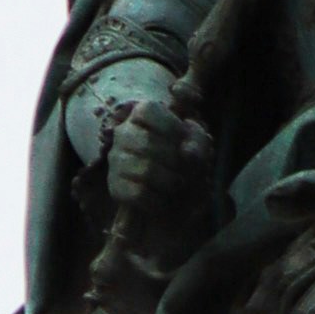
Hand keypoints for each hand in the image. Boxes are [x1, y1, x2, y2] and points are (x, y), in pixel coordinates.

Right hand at [81, 67, 199, 219]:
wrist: (173, 202)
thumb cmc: (185, 164)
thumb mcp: (198, 146)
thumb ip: (198, 142)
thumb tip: (188, 153)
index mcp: (141, 116)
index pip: (148, 111)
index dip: (172, 127)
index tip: (183, 141)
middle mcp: (123, 133)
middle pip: (147, 143)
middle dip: (174, 161)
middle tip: (183, 171)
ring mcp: (116, 161)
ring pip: (144, 170)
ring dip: (169, 183)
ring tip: (174, 185)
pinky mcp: (115, 187)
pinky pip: (137, 194)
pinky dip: (157, 201)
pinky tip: (161, 199)